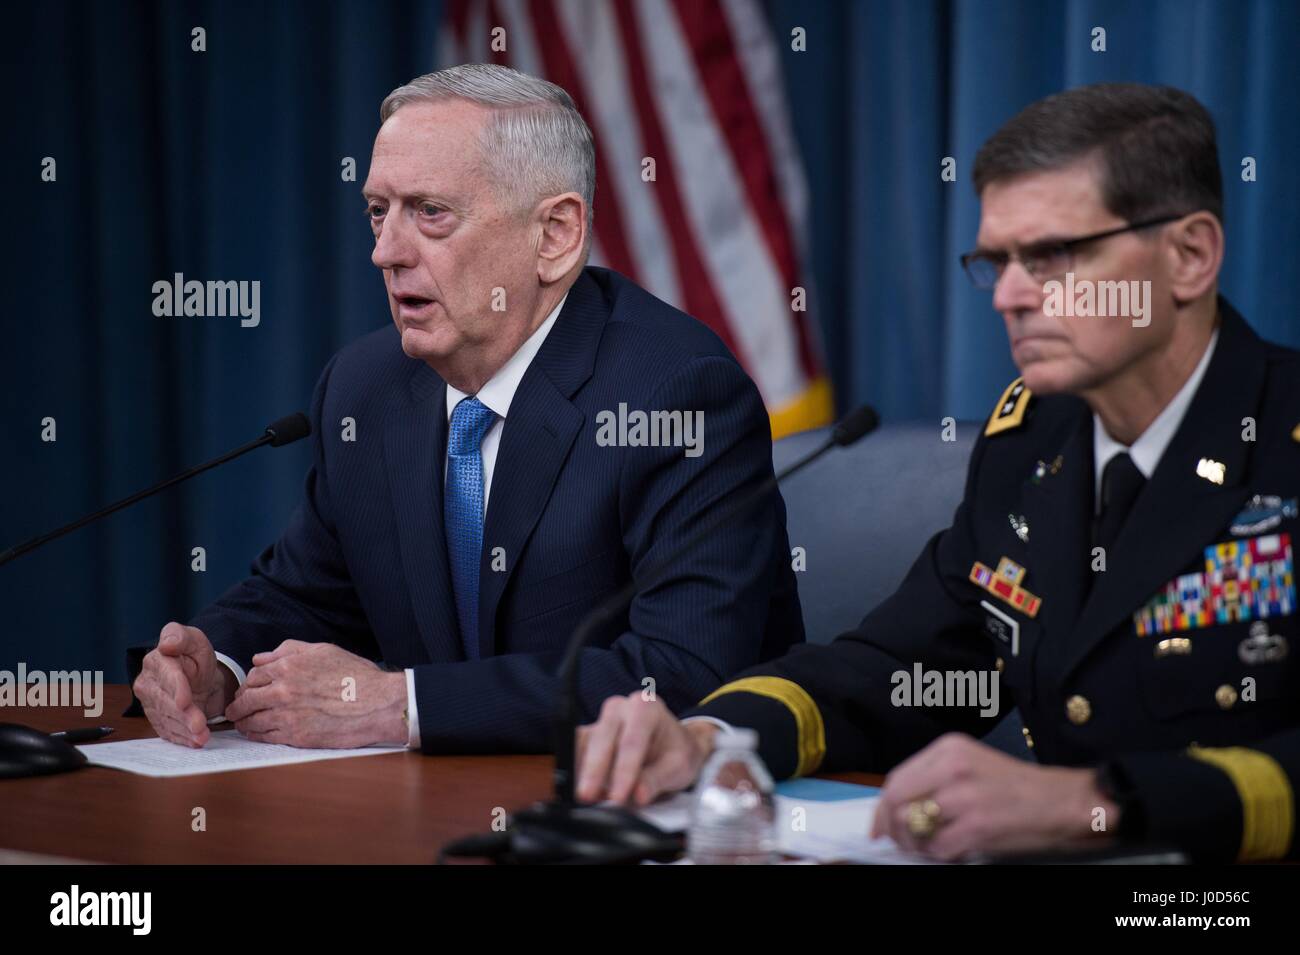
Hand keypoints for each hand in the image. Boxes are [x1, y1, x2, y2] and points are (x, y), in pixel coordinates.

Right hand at [133, 622, 232, 747]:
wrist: (199, 676)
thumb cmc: (195, 656)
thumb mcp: (195, 640)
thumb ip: (180, 636)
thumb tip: (166, 643)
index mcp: (156, 661)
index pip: (167, 677)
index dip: (177, 690)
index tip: (185, 702)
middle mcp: (148, 683)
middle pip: (166, 702)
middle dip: (184, 716)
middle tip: (200, 727)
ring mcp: (150, 703)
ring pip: (166, 719)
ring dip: (184, 731)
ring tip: (201, 738)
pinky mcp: (157, 718)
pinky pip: (166, 731)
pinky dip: (181, 738)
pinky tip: (193, 742)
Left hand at [223, 640, 406, 747]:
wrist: (378, 704)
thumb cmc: (355, 675)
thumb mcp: (323, 650)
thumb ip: (289, 650)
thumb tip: (260, 658)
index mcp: (289, 666)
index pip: (254, 675)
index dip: (249, 683)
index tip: (248, 689)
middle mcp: (283, 690)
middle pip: (246, 698)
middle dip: (238, 704)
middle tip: (236, 709)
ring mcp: (287, 715)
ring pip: (251, 720)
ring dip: (242, 722)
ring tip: (241, 723)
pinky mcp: (295, 736)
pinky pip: (264, 736)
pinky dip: (255, 735)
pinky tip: (255, 733)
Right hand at [575, 692, 717, 804]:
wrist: (673, 744)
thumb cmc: (676, 750)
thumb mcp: (679, 766)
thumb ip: (656, 779)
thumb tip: (637, 795)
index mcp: (645, 707)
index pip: (631, 742)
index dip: (623, 771)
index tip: (617, 797)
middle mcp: (620, 708)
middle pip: (603, 740)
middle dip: (595, 771)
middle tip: (588, 797)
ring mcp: (601, 719)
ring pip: (585, 745)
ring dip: (582, 772)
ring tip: (584, 798)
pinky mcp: (588, 735)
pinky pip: (576, 751)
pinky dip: (576, 770)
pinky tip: (576, 789)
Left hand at [871, 732, 1118, 859]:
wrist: (1064, 802)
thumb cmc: (1018, 788)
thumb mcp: (971, 767)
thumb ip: (934, 779)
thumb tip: (896, 807)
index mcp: (948, 749)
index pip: (896, 778)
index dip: (882, 807)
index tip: (878, 827)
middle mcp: (951, 767)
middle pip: (895, 800)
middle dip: (892, 828)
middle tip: (900, 844)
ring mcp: (963, 796)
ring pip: (912, 825)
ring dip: (916, 844)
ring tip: (931, 847)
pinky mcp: (977, 825)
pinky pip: (937, 847)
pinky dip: (939, 855)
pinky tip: (953, 851)